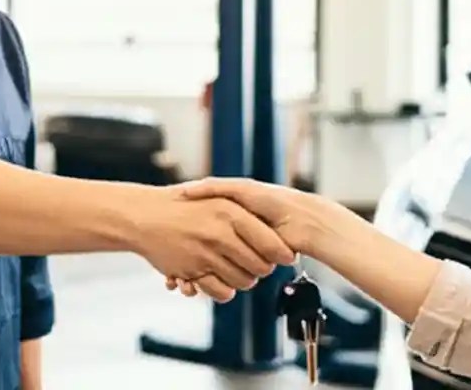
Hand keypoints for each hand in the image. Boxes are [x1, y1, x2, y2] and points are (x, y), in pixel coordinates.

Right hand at [130, 185, 295, 301]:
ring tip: (241, 270)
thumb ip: (245, 214)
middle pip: (260, 266)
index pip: (269, 242)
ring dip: (246, 280)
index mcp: (230, 212)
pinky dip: (227, 291)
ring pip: (244, 282)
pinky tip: (222, 279)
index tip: (287, 257)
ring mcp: (205, 254)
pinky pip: (222, 292)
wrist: (146, 215)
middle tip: (261, 264)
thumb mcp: (217, 198)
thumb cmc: (186, 205)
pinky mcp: (192, 271)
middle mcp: (219, 233)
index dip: (282, 253)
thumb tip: (276, 236)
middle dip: (264, 269)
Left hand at [178, 178, 340, 251]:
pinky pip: (219, 188)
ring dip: (189, 196)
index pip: (209, 221)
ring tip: (169, 197)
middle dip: (184, 209)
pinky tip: (186, 191)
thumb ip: (240, 262)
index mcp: (238, 222)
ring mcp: (242, 197)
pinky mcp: (247, 189)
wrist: (308, 228)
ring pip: (208, 195)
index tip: (169, 234)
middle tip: (162, 212)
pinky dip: (201, 190)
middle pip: (204, 207)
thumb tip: (226, 281)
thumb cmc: (287, 245)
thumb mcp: (256, 256)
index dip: (189, 226)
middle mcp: (238, 207)